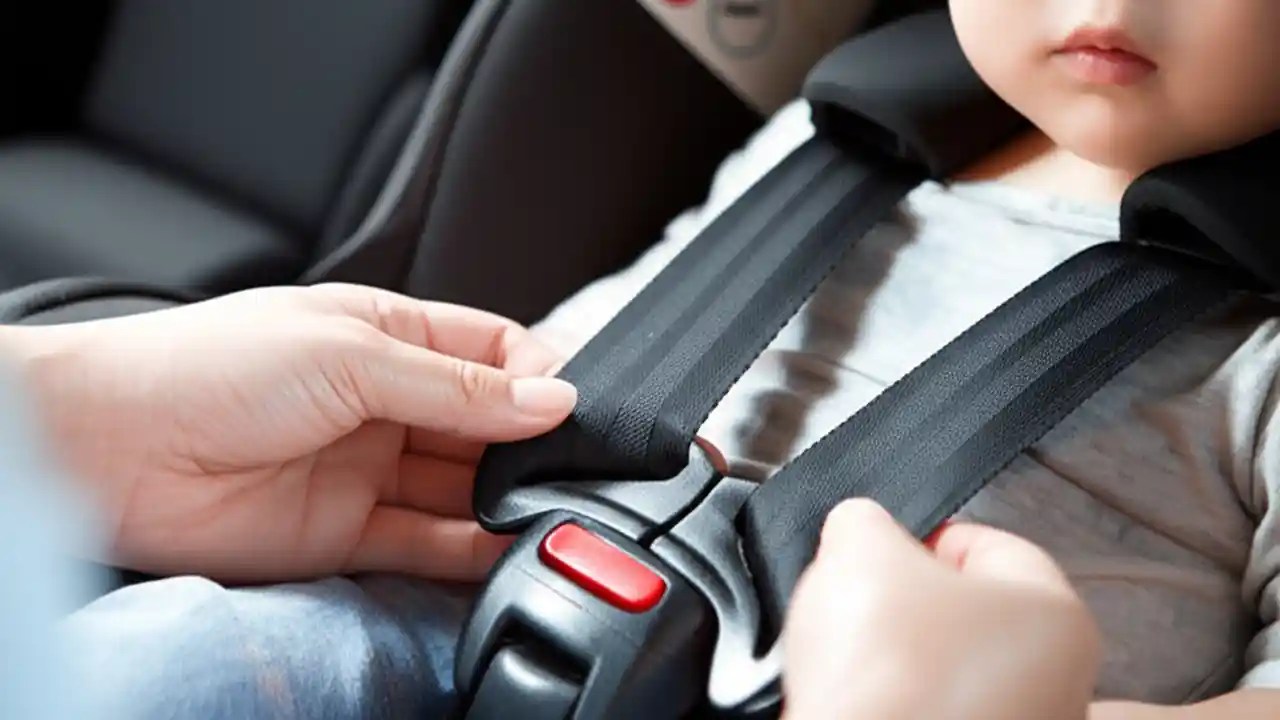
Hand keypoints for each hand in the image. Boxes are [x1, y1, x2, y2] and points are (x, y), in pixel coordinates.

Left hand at [9, 284, 576, 582]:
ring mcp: (368, 467)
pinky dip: (470, 550)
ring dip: (506, 497)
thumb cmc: (205, 367)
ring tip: (545, 504)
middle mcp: (385, 401)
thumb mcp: (351, 352)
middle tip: (568, 459)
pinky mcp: (348, 532)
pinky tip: (505, 544)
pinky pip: (427, 543)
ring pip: (463, 487)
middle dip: (529, 441)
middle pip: (486, 422)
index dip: (538, 374)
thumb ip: (457, 387)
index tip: (572, 402)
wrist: (108, 446)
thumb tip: (550, 399)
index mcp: (388, 333)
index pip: (493, 349)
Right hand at [782, 500, 1099, 719]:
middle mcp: (1061, 685)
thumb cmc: (886, 674)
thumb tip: (860, 529)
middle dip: (905, 602)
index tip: (880, 551)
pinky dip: (894, 709)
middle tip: (859, 602)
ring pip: (946, 672)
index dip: (920, 538)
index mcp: (1057, 615)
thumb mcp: (859, 548)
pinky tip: (862, 707)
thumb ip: (866, 522)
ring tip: (853, 665)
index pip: (988, 544)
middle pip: (967, 612)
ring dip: (896, 663)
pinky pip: (927, 715)